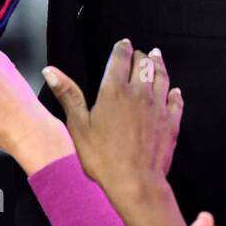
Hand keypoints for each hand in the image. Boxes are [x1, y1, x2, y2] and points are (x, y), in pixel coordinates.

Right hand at [40, 39, 182, 206]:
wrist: (135, 182)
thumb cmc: (102, 157)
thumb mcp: (78, 126)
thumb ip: (68, 95)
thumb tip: (50, 70)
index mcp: (114, 91)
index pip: (120, 59)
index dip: (122, 48)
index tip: (124, 43)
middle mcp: (139, 93)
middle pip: (144, 64)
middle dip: (140, 56)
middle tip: (139, 53)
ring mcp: (158, 107)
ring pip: (162, 77)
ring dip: (159, 65)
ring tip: (157, 57)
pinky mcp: (171, 122)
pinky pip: (176, 101)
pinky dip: (174, 93)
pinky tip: (175, 91)